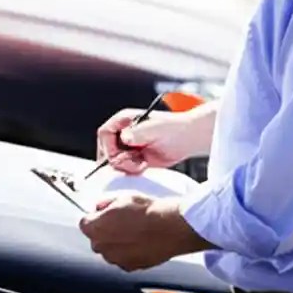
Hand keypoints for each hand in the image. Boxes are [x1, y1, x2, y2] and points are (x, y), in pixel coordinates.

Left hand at [78, 193, 197, 270]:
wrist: (169, 227)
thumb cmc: (147, 211)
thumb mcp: (122, 197)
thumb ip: (105, 203)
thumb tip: (101, 207)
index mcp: (95, 228)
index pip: (85, 223)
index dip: (96, 217)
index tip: (104, 214)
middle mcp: (102, 247)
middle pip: (97, 239)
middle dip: (105, 232)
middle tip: (122, 222)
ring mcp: (115, 259)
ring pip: (110, 250)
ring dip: (117, 244)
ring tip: (134, 232)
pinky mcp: (130, 267)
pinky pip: (124, 259)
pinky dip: (129, 253)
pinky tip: (141, 241)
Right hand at [95, 104, 214, 173]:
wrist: (187, 139)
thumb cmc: (173, 128)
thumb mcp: (155, 129)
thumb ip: (138, 133)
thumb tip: (124, 138)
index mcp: (124, 121)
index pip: (104, 134)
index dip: (107, 146)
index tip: (118, 156)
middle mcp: (123, 133)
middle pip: (107, 150)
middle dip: (117, 160)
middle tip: (133, 163)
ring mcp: (128, 147)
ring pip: (115, 162)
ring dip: (126, 167)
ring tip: (141, 163)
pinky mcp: (134, 159)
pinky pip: (125, 169)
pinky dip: (131, 171)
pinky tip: (144, 166)